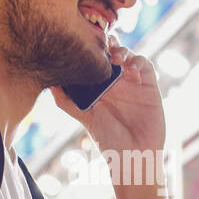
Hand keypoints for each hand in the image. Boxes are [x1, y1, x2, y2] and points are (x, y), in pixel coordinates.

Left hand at [50, 35, 164, 157]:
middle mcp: (116, 81)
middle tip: (99, 44)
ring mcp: (133, 82)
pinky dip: (137, 60)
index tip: (81, 42)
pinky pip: (145, 65)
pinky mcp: (149, 86)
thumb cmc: (108, 140)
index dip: (90, 48)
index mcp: (100, 85)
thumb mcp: (84, 117)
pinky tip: (129, 68)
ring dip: (120, 50)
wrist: (132, 156)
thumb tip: (49, 83)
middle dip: (106, 42)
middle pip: (111, 51)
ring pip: (127, 54)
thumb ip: (67, 101)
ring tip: (113, 58)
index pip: (95, 59)